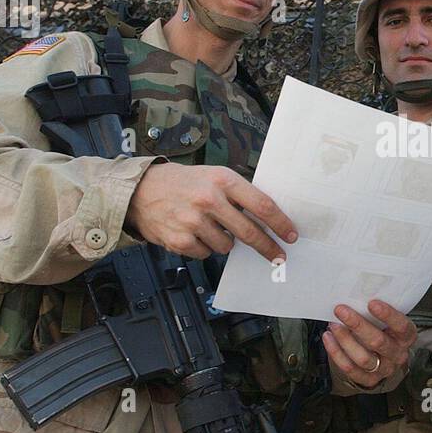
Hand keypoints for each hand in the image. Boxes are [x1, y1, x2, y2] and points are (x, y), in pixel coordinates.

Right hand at [125, 163, 296, 261]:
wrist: (141, 190)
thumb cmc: (183, 183)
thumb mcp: (213, 176)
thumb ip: (238, 195)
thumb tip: (268, 218)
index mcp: (222, 180)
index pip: (261, 205)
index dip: (280, 224)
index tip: (290, 235)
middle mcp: (209, 200)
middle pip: (249, 232)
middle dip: (267, 247)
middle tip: (278, 256)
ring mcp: (193, 221)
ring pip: (227, 246)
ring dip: (224, 241)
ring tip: (209, 226)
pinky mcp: (180, 240)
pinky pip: (205, 253)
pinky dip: (203, 247)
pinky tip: (192, 232)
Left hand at [322, 300, 415, 389]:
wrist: (384, 357)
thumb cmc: (384, 330)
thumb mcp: (387, 321)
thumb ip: (377, 311)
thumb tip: (356, 294)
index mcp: (407, 337)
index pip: (402, 326)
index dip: (388, 315)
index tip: (371, 303)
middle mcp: (398, 354)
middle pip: (378, 342)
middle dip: (357, 325)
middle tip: (341, 310)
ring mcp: (384, 369)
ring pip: (363, 358)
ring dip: (345, 340)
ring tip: (333, 324)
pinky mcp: (368, 380)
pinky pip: (350, 369)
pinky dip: (336, 353)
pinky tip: (329, 338)